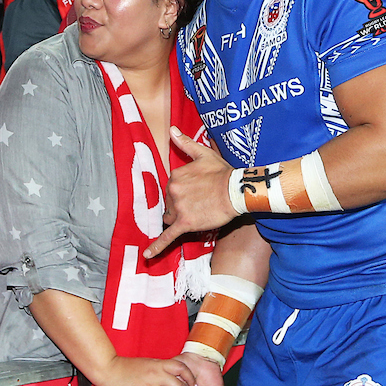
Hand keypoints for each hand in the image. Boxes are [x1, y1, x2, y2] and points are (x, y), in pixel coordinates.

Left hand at [154, 127, 236, 257]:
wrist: (237, 191)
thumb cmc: (223, 173)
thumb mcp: (204, 154)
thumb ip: (185, 143)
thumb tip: (172, 130)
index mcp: (174, 176)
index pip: (171, 188)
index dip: (184, 191)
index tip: (197, 191)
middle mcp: (172, 191)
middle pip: (170, 204)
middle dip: (181, 205)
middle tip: (200, 202)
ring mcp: (178, 208)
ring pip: (171, 218)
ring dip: (180, 218)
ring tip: (197, 213)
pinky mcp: (185, 223)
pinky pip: (168, 237)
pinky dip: (157, 246)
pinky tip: (147, 255)